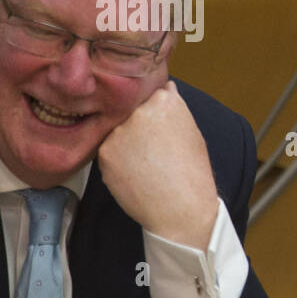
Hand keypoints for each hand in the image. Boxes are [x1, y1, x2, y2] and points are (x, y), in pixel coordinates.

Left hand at [98, 81, 218, 249]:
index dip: (153, 111)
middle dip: (137, 125)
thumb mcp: (192, 133)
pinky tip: (135, 173)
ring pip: (117, 130)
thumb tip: (164, 87)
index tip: (158, 126)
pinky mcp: (104, 152)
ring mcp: (119, 131)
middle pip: (131, 110)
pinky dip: (118, 160)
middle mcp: (139, 111)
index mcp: (166, 101)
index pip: (150, 93)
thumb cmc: (193, 176)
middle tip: (152, 148)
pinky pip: (108, 150)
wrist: (181, 210)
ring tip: (145, 164)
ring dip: (126, 142)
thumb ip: (174, 108)